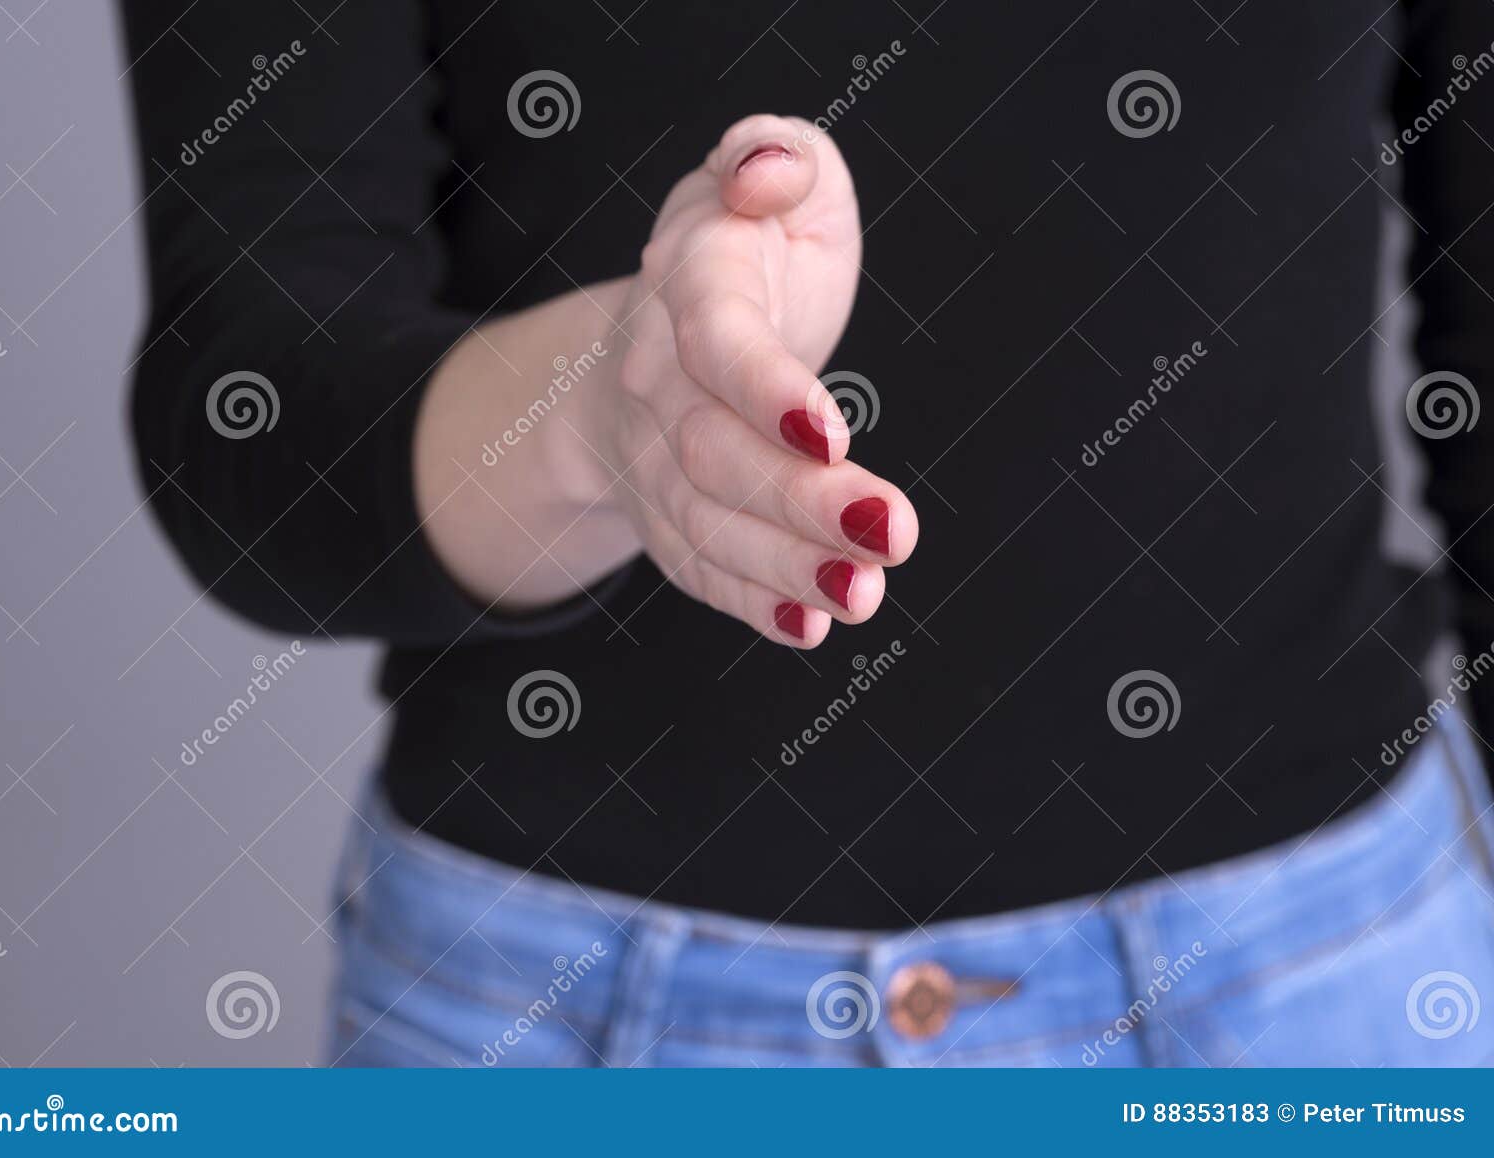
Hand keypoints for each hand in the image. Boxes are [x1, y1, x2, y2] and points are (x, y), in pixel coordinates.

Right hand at [570, 115, 918, 646]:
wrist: (658, 337)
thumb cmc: (745, 253)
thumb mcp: (774, 178)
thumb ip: (777, 159)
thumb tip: (767, 172)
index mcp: (690, 288)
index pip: (715, 343)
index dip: (766, 389)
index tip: (832, 432)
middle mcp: (657, 384)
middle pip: (714, 454)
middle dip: (799, 501)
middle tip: (891, 532)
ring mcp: (656, 461)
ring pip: (708, 525)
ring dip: (786, 568)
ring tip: (865, 595)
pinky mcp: (672, 517)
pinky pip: (702, 571)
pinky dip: (753, 604)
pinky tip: (809, 628)